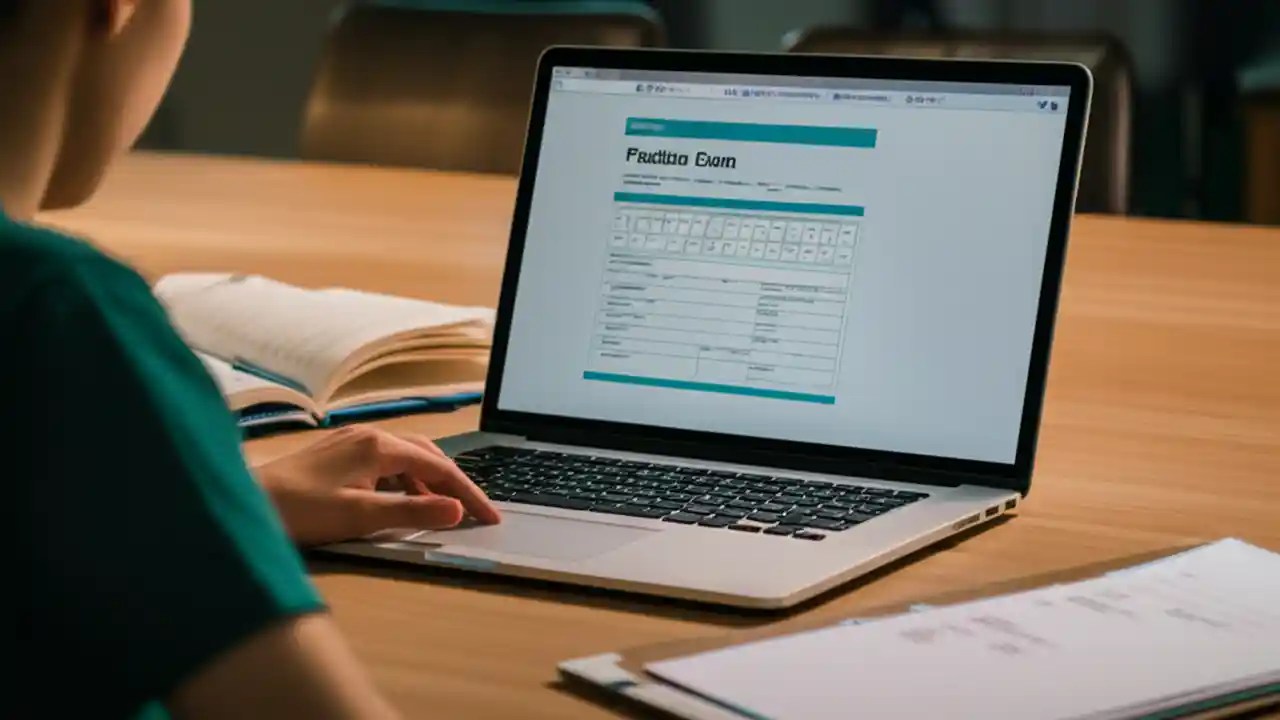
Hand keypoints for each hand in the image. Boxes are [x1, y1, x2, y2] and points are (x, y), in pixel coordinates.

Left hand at [253, 426, 500, 545]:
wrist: (247, 503)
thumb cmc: (299, 511)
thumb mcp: (361, 516)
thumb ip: (412, 513)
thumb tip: (456, 511)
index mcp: (379, 445)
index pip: (439, 468)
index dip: (468, 493)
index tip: (489, 516)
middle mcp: (369, 435)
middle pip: (427, 455)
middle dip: (454, 482)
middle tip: (474, 511)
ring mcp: (352, 442)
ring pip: (407, 458)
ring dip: (429, 482)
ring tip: (443, 510)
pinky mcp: (339, 454)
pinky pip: (386, 462)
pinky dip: (405, 481)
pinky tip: (402, 501)